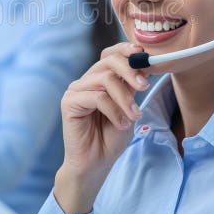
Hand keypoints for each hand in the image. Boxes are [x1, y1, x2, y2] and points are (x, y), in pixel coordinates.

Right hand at [54, 42, 149, 213]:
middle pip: (108, 61)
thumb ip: (131, 87)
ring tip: (134, 115)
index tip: (143, 54)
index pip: (110, 54)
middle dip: (130, 71)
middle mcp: (86, 80)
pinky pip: (97, 97)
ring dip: (124, 98)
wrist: (97, 163)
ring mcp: (76, 90)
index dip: (125, 50)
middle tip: (144, 86)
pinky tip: (120, 124)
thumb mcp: (128, 107)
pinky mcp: (69, 102)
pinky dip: (113, 110)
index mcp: (99, 78)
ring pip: (105, 79)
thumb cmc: (111, 137)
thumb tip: (143, 65)